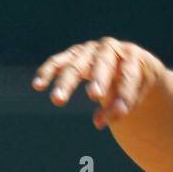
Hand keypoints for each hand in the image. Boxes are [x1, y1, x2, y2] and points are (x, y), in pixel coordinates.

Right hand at [31, 37, 161, 129]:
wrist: (128, 63)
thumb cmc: (134, 85)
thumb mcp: (135, 96)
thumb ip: (121, 108)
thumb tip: (98, 123)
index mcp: (132, 57)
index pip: (129, 75)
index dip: (125, 94)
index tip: (120, 113)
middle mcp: (110, 49)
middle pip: (103, 62)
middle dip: (99, 79)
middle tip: (94, 96)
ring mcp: (91, 50)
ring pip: (76, 64)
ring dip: (67, 82)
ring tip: (57, 100)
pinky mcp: (75, 54)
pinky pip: (59, 61)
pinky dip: (48, 72)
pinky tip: (38, 85)